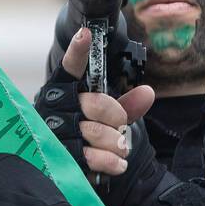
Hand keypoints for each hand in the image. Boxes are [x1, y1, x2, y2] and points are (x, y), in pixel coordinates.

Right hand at [39, 27, 154, 181]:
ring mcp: (56, 133)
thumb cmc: (86, 136)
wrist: (68, 170)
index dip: (77, 52)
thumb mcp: (108, 118)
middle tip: (119, 126)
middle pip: (96, 103)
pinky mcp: (61, 157)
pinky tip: (117, 163)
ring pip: (96, 132)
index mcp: (65, 90)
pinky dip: (111, 161)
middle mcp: (56, 108)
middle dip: (116, 117)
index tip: (86, 35)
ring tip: (118, 148)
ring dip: (115, 142)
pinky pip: (92, 156)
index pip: (70, 68)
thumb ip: (127, 105)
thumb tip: (148, 92)